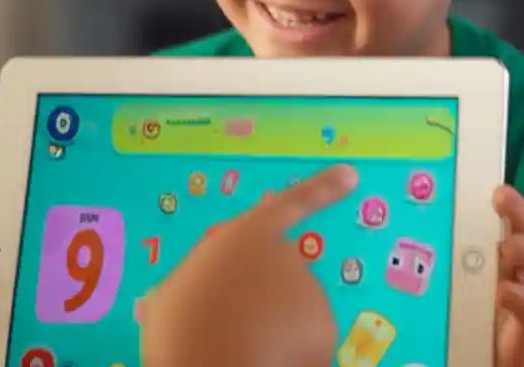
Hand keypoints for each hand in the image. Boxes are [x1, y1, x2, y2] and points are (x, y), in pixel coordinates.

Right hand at [140, 165, 358, 366]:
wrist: (208, 366)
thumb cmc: (179, 330)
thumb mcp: (173, 296)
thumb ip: (196, 283)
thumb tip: (188, 299)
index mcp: (246, 237)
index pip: (289, 205)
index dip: (322, 190)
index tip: (350, 176)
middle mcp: (286, 257)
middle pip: (284, 276)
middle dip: (268, 297)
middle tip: (234, 322)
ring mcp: (310, 294)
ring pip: (296, 313)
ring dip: (278, 328)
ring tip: (242, 345)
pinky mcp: (324, 331)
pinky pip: (308, 343)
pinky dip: (294, 355)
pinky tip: (267, 360)